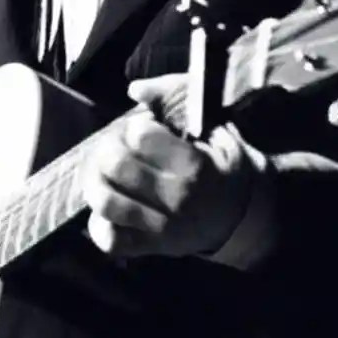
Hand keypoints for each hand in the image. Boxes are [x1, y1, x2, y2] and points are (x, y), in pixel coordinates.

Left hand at [79, 74, 258, 258]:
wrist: (242, 214)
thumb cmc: (222, 162)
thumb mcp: (214, 124)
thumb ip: (176, 96)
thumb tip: (135, 89)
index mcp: (195, 166)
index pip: (141, 137)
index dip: (136, 125)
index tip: (144, 127)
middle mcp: (177, 200)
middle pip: (116, 166)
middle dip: (109, 147)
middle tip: (118, 145)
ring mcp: (162, 228)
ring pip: (106, 202)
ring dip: (95, 180)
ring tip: (104, 171)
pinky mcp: (151, 248)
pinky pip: (111, 240)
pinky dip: (99, 223)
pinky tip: (109, 205)